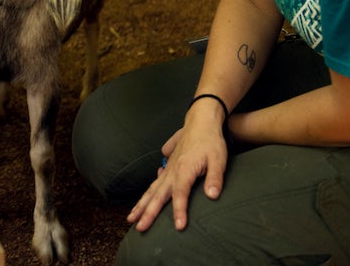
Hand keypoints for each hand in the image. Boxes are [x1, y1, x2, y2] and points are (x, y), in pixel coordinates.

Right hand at [128, 111, 229, 231]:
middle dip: (148, 213)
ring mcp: (168, 169)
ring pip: (151, 190)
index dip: (179, 211)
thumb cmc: (211, 141)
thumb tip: (212, 196)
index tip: (178, 227)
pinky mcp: (168, 167)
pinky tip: (143, 200)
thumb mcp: (219, 159)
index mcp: (184, 170)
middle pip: (158, 196)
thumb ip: (214, 178)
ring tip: (131, 219)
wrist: (201, 122)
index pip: (180, 195)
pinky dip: (147, 194)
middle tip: (139, 228)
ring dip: (141, 205)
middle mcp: (172, 171)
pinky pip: (154, 184)